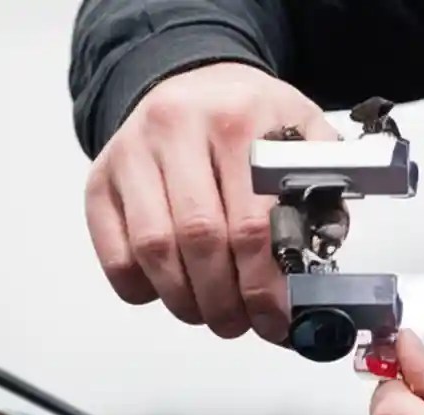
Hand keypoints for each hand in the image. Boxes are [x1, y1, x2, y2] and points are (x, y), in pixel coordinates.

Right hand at [85, 62, 342, 342]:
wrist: (192, 81)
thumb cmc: (247, 119)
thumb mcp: (299, 132)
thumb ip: (321, 188)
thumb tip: (323, 264)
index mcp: (237, 120)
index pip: (251, 222)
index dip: (264, 284)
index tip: (276, 318)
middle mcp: (177, 129)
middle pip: (199, 239)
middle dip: (224, 300)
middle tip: (240, 324)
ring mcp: (131, 154)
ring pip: (153, 250)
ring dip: (185, 300)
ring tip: (210, 314)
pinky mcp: (100, 179)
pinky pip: (115, 253)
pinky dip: (141, 288)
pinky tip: (169, 289)